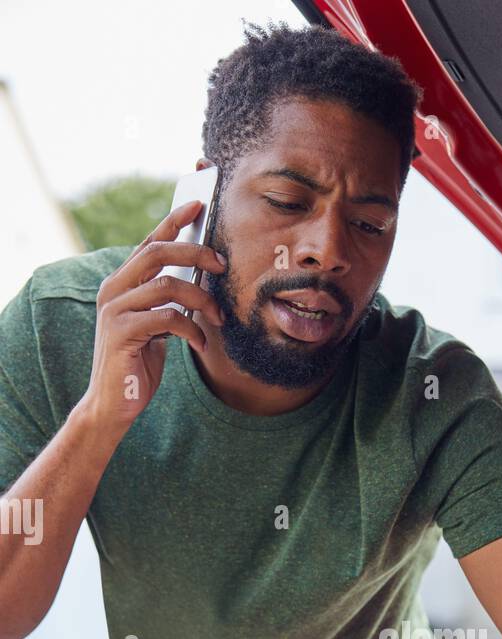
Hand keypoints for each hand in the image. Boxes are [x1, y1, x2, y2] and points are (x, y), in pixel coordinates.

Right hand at [80, 200, 226, 438]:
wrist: (112, 404)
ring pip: (168, 285)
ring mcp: (115, 309)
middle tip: (222, 264)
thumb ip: (166, 303)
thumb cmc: (137, 366)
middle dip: (196, 253)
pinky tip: (201, 345)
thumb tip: (198, 281)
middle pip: (158, 253)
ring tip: (218, 318)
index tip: (197, 205)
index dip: (173, 222)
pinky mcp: (122, 332)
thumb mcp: (154, 328)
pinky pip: (168, 318)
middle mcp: (113, 290)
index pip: (148, 243)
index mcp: (120, 284)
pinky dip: (192, 330)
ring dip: (202, 300)